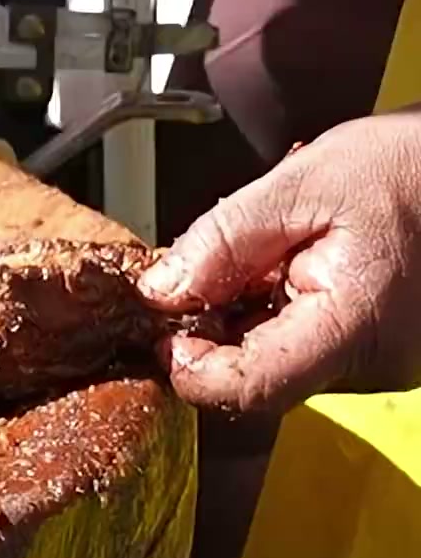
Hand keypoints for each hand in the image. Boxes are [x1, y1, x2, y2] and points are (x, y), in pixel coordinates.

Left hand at [138, 111, 420, 411]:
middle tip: (212, 267)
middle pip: (260, 380)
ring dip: (250, 318)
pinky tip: (293, 265)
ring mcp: (384, 366)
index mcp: (355, 328)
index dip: (192, 369)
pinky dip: (282, 313)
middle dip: (218, 330)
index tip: (165, 329)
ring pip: (282, 363)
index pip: (251, 390)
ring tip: (271, 253)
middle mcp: (374, 366)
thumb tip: (162, 291)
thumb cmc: (412, 166)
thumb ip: (226, 240)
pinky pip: (311, 348)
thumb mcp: (306, 182)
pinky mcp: (384, 354)